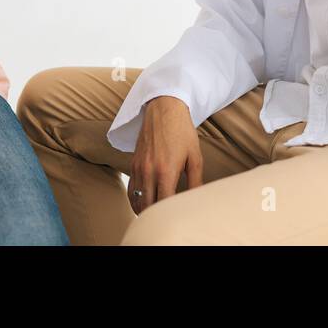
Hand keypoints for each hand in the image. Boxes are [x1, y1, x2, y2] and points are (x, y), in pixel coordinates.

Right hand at [128, 95, 203, 214]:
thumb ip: (196, 182)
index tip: (178, 216)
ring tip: (155, 215)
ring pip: (137, 200)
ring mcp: (138, 167)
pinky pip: (131, 189)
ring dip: (145, 210)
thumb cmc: (182, 132)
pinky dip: (136, 199)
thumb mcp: (195, 157)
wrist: (164, 109)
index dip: (171, 214)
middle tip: (167, 219)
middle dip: (157, 215)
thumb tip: (196, 200)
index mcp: (166, 171)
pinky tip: (144, 203)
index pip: (164, 204)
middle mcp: (149, 171)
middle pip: (148, 206)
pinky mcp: (133, 163)